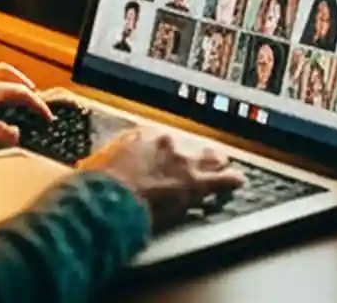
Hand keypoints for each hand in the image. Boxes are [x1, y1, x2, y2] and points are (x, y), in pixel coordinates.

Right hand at [79, 128, 245, 230]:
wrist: (108, 201)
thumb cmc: (99, 186)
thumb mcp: (101, 163)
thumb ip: (115, 160)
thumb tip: (111, 166)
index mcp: (145, 135)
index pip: (167, 140)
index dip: (171, 153)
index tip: (170, 160)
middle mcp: (170, 143)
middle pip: (194, 147)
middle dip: (197, 158)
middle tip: (197, 166)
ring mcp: (186, 162)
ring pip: (213, 160)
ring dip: (216, 167)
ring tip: (222, 172)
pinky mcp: (197, 184)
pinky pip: (225, 180)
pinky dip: (232, 181)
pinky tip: (237, 182)